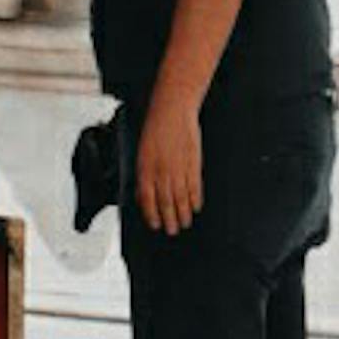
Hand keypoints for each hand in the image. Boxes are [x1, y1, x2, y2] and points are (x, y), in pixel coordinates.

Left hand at [136, 94, 203, 234]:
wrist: (173, 108)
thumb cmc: (156, 128)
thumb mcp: (142, 151)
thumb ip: (144, 174)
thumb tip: (144, 196)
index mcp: (146, 167)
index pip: (147, 199)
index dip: (151, 214)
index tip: (155, 224)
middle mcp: (162, 170)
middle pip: (166, 202)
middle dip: (169, 219)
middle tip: (173, 230)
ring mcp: (178, 167)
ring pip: (181, 197)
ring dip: (183, 213)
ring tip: (185, 223)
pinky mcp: (193, 162)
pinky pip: (195, 186)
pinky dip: (196, 199)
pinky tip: (196, 207)